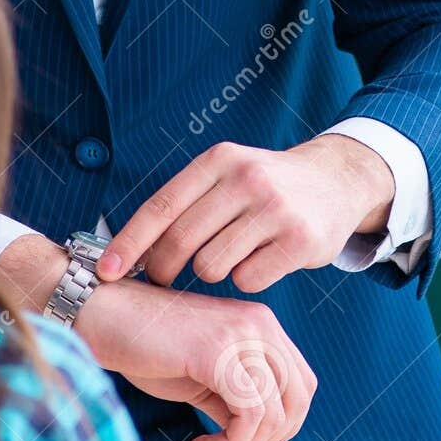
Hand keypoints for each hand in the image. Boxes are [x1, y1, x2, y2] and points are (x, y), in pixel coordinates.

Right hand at [75, 277, 316, 440]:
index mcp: (262, 323)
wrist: (103, 317)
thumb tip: (267, 439)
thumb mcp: (206, 375)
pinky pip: (248, 417)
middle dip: (269, 439)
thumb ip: (240, 397)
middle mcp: (260, 324)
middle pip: (297, 401)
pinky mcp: (218, 354)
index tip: (245, 440)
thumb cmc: (148, 347)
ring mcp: (241, 335)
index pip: (303, 384)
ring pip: (274, 414)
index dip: (285, 422)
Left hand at [96, 135, 394, 292]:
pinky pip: (248, 280)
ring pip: (211, 266)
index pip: (160, 207)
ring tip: (230, 256)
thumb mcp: (226, 173)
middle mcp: (246, 179)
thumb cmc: (264, 186)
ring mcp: (275, 209)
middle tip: (161, 278)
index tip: (105, 271)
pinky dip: (246, 279)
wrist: (335, 180)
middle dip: (162, 267)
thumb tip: (127, 249)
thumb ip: (186, 202)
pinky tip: (260, 262)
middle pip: (181, 241)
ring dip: (212, 271)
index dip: (128, 242)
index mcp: (219, 160)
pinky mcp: (299, 240)